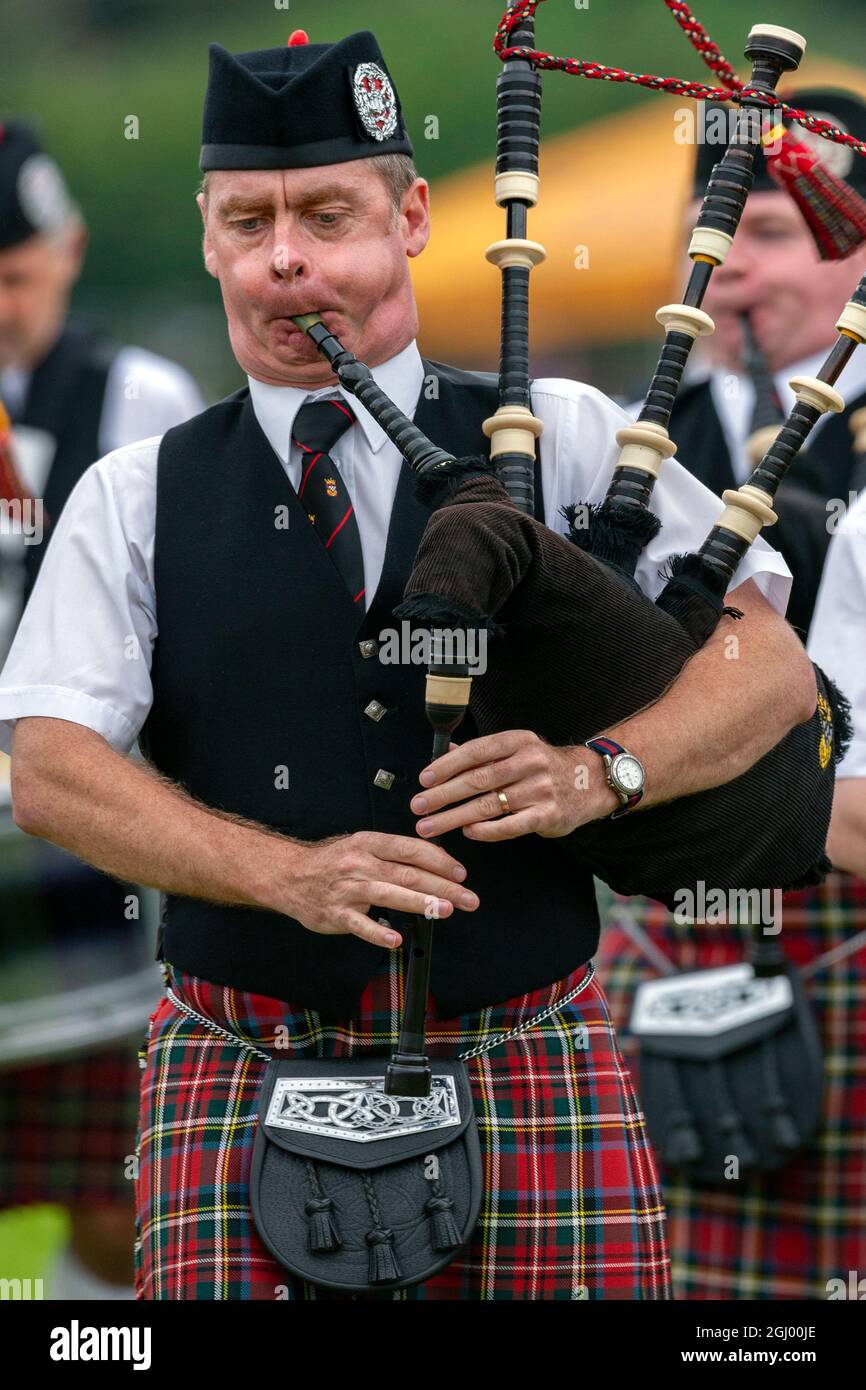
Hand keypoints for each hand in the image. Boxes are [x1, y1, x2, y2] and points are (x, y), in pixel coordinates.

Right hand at [271, 831, 478, 948]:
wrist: (290, 876)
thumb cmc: (333, 863)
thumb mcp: (362, 846)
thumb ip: (395, 854)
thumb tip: (436, 861)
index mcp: (369, 843)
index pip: (411, 848)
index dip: (439, 860)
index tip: (460, 873)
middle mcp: (360, 863)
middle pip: (407, 873)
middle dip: (442, 886)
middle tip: (467, 897)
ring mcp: (348, 889)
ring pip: (388, 894)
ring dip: (420, 903)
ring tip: (444, 910)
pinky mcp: (337, 913)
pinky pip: (360, 924)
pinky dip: (378, 932)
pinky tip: (396, 938)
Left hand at [410, 730, 617, 841]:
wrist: (591, 781)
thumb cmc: (545, 765)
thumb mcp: (518, 749)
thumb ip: (483, 752)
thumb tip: (445, 750)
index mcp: (518, 741)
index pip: (476, 751)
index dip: (446, 766)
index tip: (423, 780)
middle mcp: (529, 762)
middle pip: (477, 780)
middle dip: (442, 795)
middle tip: (418, 807)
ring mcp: (540, 789)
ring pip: (488, 805)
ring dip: (454, 817)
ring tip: (430, 826)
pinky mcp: (548, 814)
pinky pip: (510, 825)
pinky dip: (486, 830)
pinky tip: (467, 832)